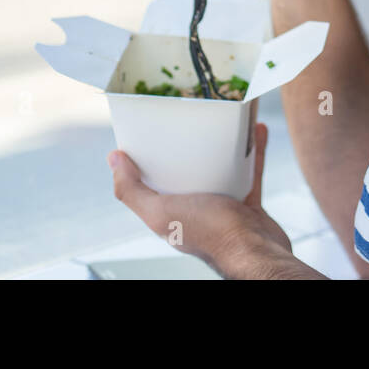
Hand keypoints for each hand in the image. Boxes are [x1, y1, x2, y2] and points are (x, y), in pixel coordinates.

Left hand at [109, 122, 300, 278]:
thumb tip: (113, 160)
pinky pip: (249, 170)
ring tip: (225, 120)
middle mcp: (193, 209)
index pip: (151, 181)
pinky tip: (255, 130)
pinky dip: (253, 151)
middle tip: (192, 117)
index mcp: (168, 212)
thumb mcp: (160, 212)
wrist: (256, 252)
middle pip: (187, 170)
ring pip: (220, 168)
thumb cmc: (211, 236)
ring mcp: (222, 206)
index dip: (147, 156)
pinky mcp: (247, 203)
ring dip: (224, 144)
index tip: (150, 128)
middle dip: (188, 145)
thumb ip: (132, 191)